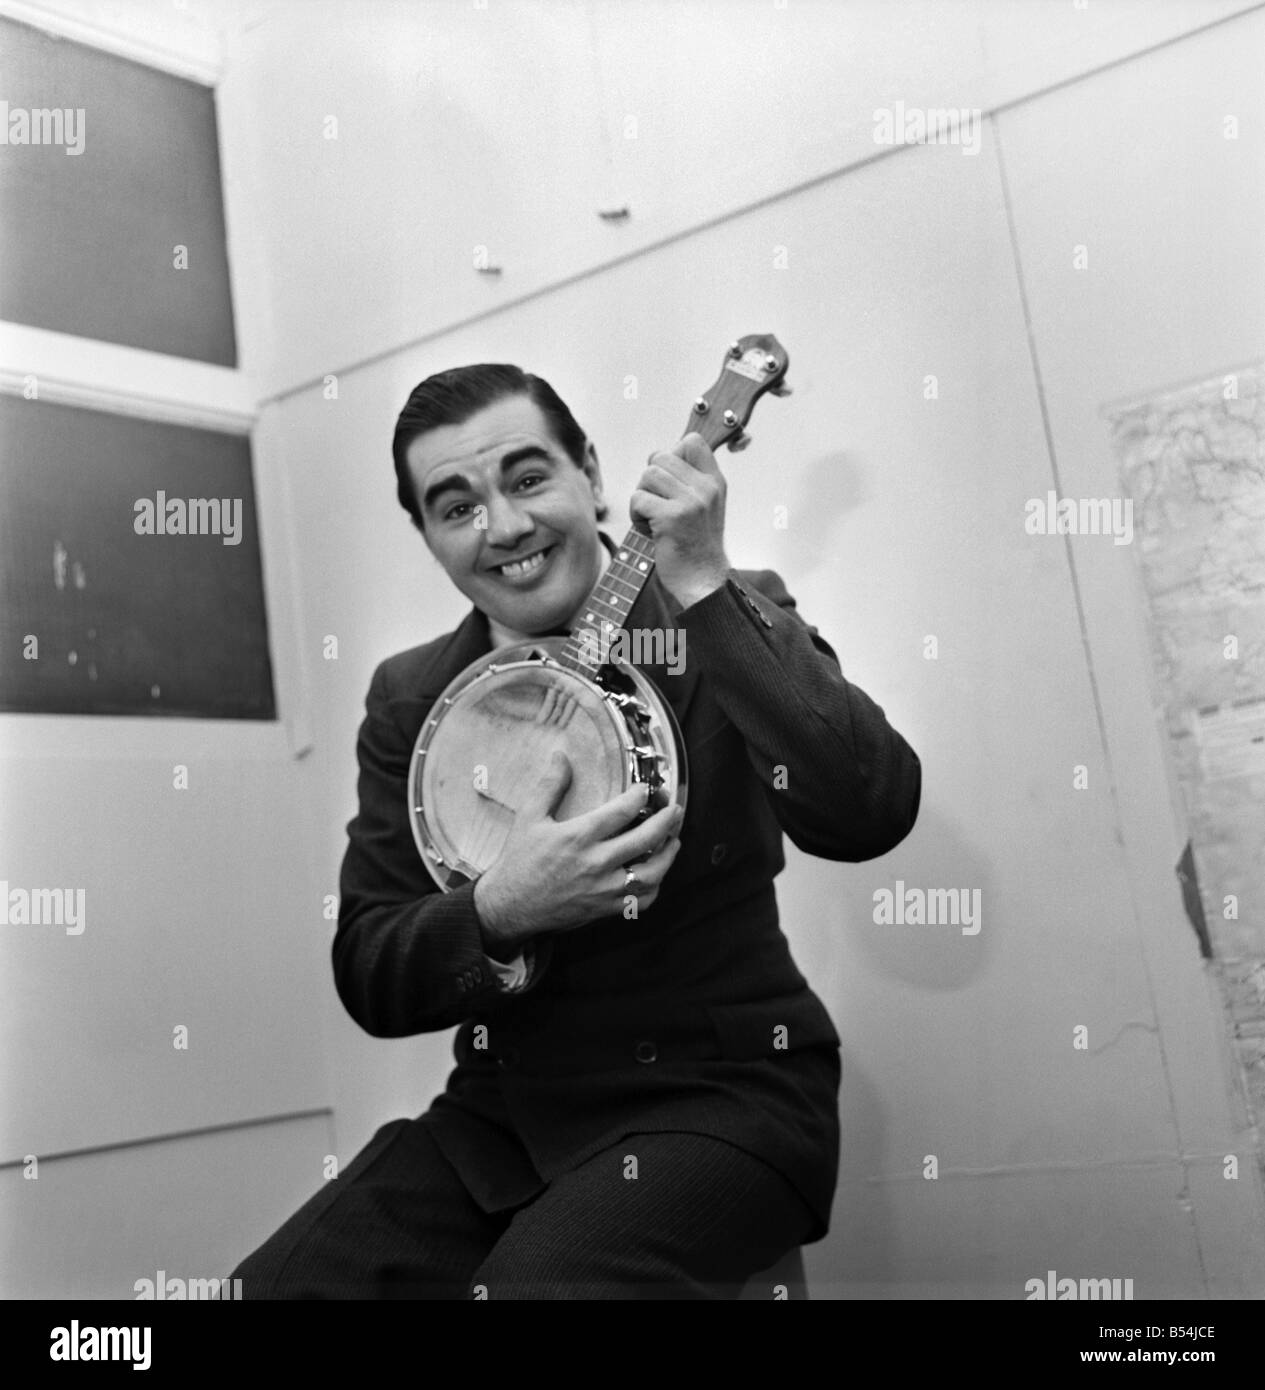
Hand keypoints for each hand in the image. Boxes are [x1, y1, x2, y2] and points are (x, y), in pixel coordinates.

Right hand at [472, 750, 683, 950]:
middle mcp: (594, 863)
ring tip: (673, 840)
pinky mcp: (605, 908)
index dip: (640, 796)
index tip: (646, 788)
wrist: (510, 906)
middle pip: (644, 840)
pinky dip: (654, 886)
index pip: (621, 812)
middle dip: (666, 821)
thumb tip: (562, 756)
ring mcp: (603, 889)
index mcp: (577, 837)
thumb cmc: (520, 860)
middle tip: (675, 810)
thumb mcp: (529, 817)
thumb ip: (549, 785)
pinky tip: (656, 872)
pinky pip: (641, 901)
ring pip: (650, 873)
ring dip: (668, 856)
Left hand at [629, 432, 730, 607]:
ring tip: (654, 519)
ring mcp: (691, 502)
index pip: (692, 442)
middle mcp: (706, 488)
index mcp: (715, 481)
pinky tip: (651, 531)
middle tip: (658, 505)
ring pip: (647, 476)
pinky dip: (636, 516)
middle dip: (649, 482)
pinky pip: (638, 498)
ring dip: (642, 498)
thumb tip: (658, 456)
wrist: (703, 580)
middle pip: (660, 457)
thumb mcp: (704, 505)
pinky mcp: (672, 517)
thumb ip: (688, 479)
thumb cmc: (696, 544)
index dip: (672, 454)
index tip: (670, 482)